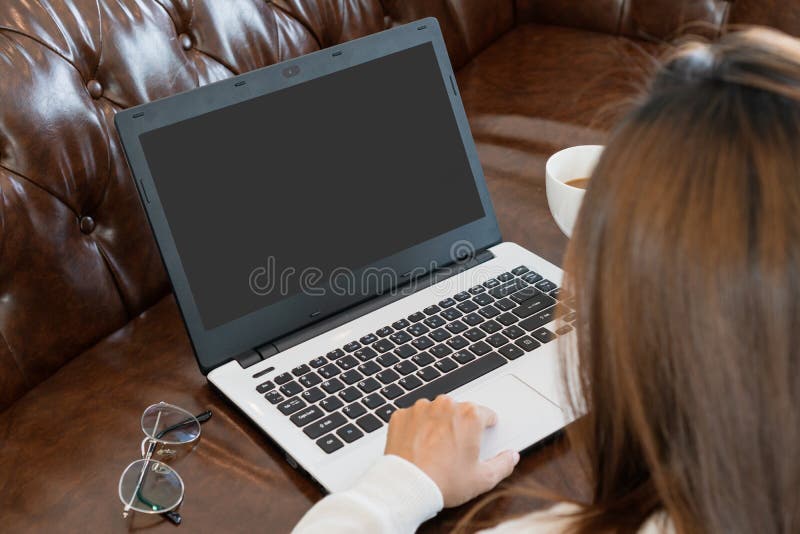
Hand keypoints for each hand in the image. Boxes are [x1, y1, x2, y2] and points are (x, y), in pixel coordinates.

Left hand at [384, 395, 519, 506]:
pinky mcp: (401, 416)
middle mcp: (445, 405)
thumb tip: (511, 457)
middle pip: (458, 411)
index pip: (485, 413)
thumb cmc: (444, 482)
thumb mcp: (483, 479)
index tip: (484, 431)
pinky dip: (415, 429)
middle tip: (456, 448)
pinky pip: (413, 418)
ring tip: (435, 449)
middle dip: (459, 425)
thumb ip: (503, 464)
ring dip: (437, 424)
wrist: (406, 486)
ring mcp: (421, 408)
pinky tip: (417, 446)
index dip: (486, 424)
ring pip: (435, 412)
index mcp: (469, 415)